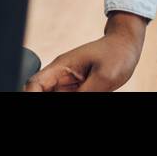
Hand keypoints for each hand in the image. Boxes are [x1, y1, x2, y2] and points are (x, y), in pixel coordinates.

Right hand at [25, 10, 147, 91]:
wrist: (126, 45)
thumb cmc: (117, 54)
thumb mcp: (103, 77)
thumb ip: (86, 93)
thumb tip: (70, 103)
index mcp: (62, 67)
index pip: (35, 82)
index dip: (29, 94)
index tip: (31, 101)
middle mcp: (61, 76)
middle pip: (41, 91)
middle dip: (41, 99)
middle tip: (46, 110)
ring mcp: (69, 83)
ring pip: (53, 96)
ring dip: (54, 100)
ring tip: (82, 93)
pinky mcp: (79, 89)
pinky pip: (66, 97)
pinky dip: (66, 101)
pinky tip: (84, 94)